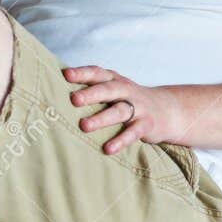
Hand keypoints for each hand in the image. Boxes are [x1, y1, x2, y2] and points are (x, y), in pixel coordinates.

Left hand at [62, 65, 184, 154]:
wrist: (167, 109)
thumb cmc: (128, 99)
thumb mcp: (113, 89)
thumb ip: (91, 88)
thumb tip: (54, 89)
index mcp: (114, 80)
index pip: (97, 73)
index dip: (82, 73)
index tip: (66, 75)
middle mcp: (126, 90)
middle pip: (108, 90)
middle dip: (91, 94)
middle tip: (73, 99)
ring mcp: (138, 107)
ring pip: (119, 111)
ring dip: (101, 118)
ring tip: (84, 126)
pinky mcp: (146, 124)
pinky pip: (133, 132)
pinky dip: (120, 140)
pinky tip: (107, 148)